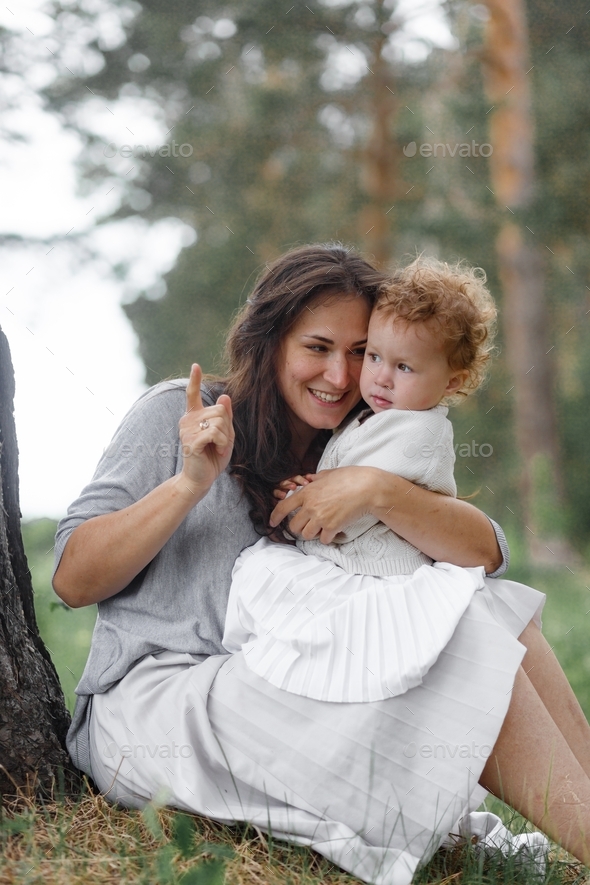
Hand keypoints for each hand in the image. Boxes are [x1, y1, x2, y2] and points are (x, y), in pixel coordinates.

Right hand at [178, 364, 234, 493]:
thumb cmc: (213, 456)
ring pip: (219, 421)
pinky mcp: (191, 440)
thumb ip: (226, 416)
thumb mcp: (225, 434)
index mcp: (194, 416)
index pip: (193, 394)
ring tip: (217, 447)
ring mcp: (187, 429)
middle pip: (219, 410)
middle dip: (226, 427)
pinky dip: (222, 443)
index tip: (195, 366)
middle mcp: (187, 419)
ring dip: (225, 437)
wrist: (202, 478)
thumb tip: (225, 396)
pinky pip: (215, 433)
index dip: (194, 380)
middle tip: (220, 442)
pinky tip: (216, 450)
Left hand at [269, 467, 376, 543]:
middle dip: (298, 527)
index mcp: (307, 492)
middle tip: (307, 525)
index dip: (275, 516)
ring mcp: (320, 518)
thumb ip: (316, 478)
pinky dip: (327, 538)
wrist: (367, 488)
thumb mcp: (328, 474)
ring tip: (321, 528)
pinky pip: (323, 539)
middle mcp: (310, 506)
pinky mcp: (332, 527)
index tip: (272, 522)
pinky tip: (332, 531)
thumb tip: (311, 478)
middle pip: (294, 526)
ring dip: (312, 533)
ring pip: (306, 535)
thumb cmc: (350, 477)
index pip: (283, 507)